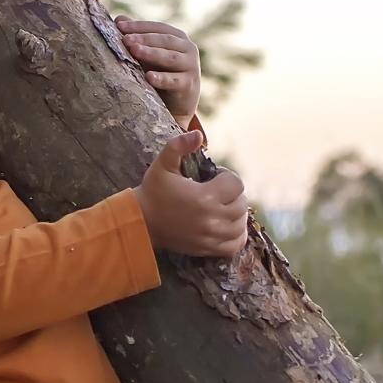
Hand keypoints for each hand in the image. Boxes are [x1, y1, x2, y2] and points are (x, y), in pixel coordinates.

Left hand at [115, 15, 199, 127]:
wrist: (176, 104)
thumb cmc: (160, 73)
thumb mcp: (148, 55)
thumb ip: (137, 37)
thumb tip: (119, 18)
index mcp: (178, 37)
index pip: (157, 27)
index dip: (139, 26)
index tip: (119, 26)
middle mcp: (188, 48)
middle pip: (165, 40)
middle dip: (144, 39)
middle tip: (126, 39)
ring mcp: (191, 66)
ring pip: (171, 57)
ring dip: (152, 53)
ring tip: (134, 51)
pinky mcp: (190, 85)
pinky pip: (174, 80)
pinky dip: (162, 78)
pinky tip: (148, 77)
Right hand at [132, 130, 248, 257]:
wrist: (141, 222)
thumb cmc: (153, 191)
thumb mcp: (163, 164)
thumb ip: (179, 145)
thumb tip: (197, 134)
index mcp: (204, 197)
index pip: (236, 184)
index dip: (227, 177)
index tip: (213, 177)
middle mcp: (211, 219)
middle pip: (241, 204)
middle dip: (232, 194)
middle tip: (216, 191)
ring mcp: (211, 237)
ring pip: (241, 224)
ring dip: (236, 213)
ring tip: (222, 205)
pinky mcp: (207, 248)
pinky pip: (235, 244)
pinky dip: (237, 234)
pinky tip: (228, 224)